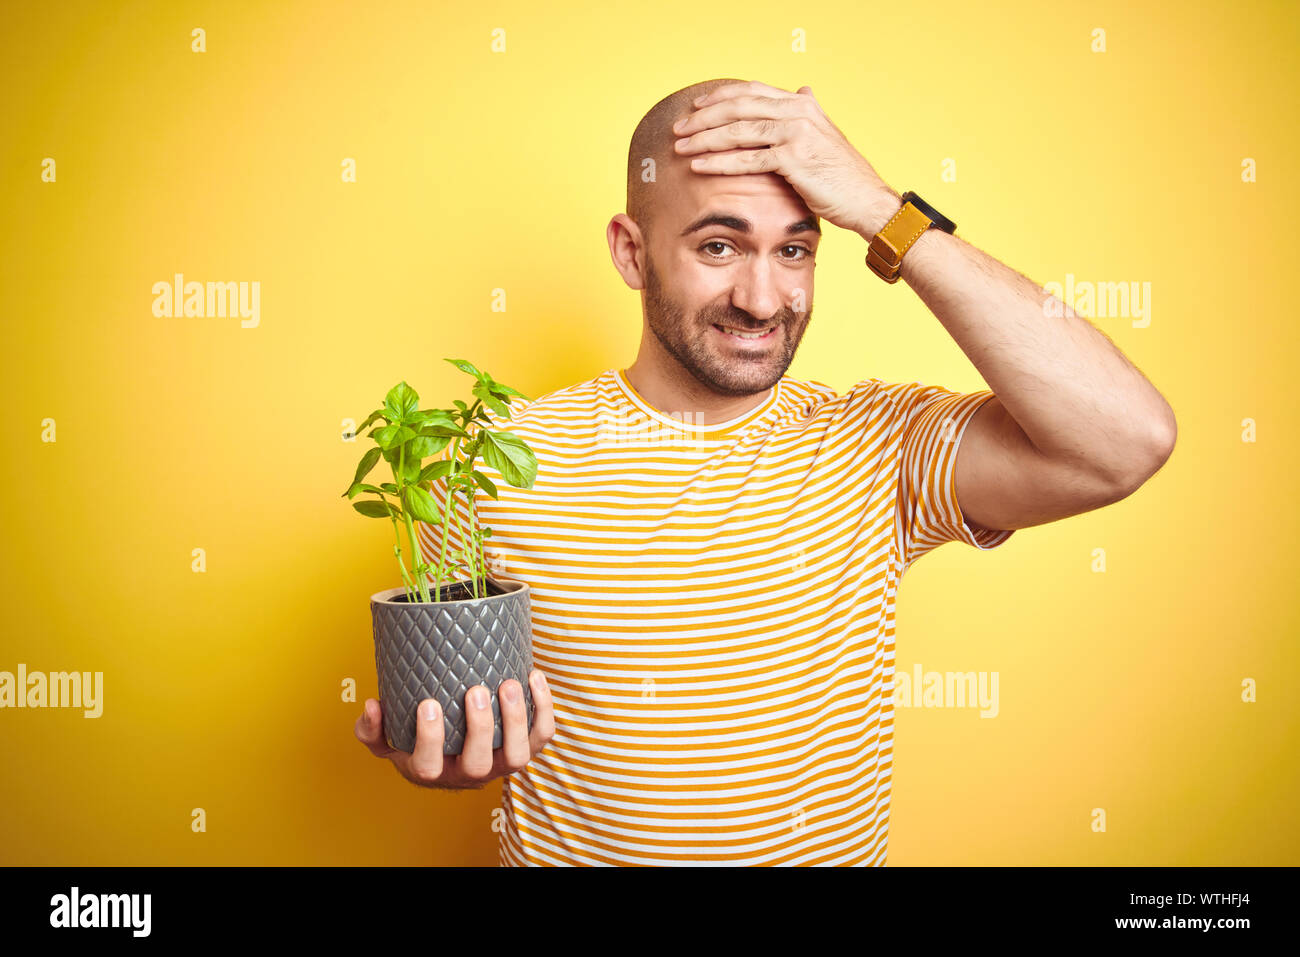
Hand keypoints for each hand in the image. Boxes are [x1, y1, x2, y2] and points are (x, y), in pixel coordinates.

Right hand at [355, 670, 555, 789]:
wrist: (452, 754)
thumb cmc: (417, 742)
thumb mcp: (387, 740)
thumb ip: (372, 729)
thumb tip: (371, 706)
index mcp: (432, 771)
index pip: (428, 767)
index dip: (430, 739)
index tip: (428, 704)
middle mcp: (468, 773)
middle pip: (477, 764)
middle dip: (480, 728)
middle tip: (476, 690)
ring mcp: (499, 764)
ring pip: (516, 756)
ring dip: (517, 720)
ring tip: (509, 684)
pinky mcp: (524, 749)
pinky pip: (541, 736)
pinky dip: (543, 709)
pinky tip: (533, 676)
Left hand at [671, 80, 900, 236]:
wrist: (866, 200)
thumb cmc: (842, 176)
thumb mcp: (824, 135)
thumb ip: (808, 114)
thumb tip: (804, 89)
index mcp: (802, 103)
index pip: (751, 90)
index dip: (720, 97)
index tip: (696, 107)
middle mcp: (798, 111)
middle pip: (739, 106)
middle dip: (704, 117)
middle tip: (678, 127)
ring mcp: (796, 133)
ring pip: (739, 130)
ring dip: (705, 138)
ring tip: (681, 146)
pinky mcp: (793, 158)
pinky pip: (747, 158)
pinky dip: (719, 161)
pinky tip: (700, 165)